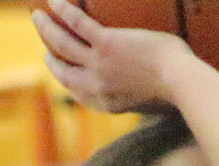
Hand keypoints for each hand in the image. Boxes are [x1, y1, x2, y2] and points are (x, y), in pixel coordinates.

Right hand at [33, 0, 197, 112]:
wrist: (181, 83)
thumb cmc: (178, 93)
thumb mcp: (154, 103)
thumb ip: (142, 97)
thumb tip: (150, 89)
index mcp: (108, 104)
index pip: (80, 94)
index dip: (68, 83)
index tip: (63, 73)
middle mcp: (97, 87)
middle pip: (64, 73)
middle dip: (52, 61)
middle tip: (46, 51)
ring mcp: (99, 65)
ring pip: (63, 45)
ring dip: (46, 30)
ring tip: (37, 18)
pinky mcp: (106, 44)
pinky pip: (78, 24)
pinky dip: (64, 12)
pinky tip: (54, 1)